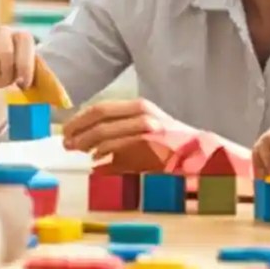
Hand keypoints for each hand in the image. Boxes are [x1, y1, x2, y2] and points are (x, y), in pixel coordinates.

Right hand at [0, 26, 35, 91]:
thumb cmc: (18, 72)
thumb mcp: (29, 71)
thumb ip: (35, 74)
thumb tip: (25, 83)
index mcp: (22, 36)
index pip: (24, 42)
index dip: (25, 65)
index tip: (24, 84)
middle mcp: (2, 33)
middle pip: (5, 51)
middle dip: (8, 72)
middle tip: (9, 83)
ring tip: (1, 82)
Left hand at [61, 98, 196, 158]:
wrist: (203, 154)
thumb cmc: (171, 146)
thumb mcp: (145, 132)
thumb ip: (120, 134)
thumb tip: (92, 148)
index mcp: (140, 108)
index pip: (102, 109)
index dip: (80, 120)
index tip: (67, 131)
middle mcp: (144, 114)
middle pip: (101, 117)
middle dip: (79, 130)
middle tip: (67, 143)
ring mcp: (149, 130)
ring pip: (108, 132)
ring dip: (88, 142)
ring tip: (79, 151)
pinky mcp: (153, 147)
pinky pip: (122, 149)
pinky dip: (106, 155)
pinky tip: (98, 161)